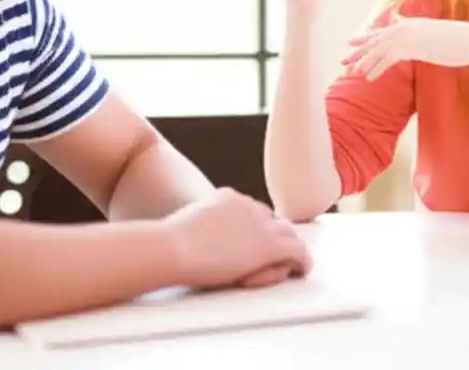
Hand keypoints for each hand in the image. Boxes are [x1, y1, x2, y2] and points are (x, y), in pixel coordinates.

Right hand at [164, 188, 312, 289]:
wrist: (170, 248)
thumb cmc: (166, 246)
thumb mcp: (185, 229)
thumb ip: (199, 230)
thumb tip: (195, 243)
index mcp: (227, 198)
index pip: (253, 211)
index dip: (256, 230)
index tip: (251, 245)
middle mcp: (248, 205)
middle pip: (273, 221)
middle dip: (275, 237)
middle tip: (277, 257)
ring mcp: (260, 224)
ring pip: (288, 234)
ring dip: (289, 249)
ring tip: (292, 265)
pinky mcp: (268, 245)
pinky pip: (296, 251)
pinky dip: (302, 261)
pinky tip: (302, 270)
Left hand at [341, 12, 468, 80]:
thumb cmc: (459, 41)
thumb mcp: (437, 35)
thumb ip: (423, 35)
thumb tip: (420, 38)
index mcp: (412, 24)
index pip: (384, 31)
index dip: (367, 38)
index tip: (353, 42)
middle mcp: (406, 27)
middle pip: (376, 39)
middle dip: (358, 49)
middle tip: (342, 58)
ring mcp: (407, 36)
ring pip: (377, 49)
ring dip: (363, 61)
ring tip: (350, 71)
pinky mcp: (411, 47)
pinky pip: (387, 59)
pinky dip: (375, 68)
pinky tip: (367, 78)